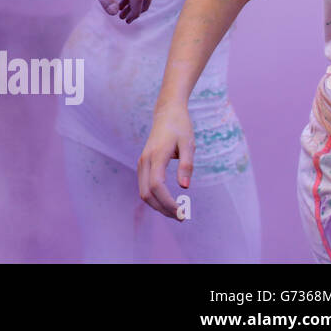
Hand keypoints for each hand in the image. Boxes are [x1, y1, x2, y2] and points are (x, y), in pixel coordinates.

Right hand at [138, 103, 194, 218]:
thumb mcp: (189, 144)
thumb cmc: (180, 127)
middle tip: (182, 217)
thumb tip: (185, 187)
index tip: (182, 213)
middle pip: (146, 193)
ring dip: (158, 205)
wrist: (167, 113)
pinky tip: (168, 202)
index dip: (168, 203)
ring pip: (143, 192)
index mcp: (156, 155)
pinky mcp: (143, 164)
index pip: (156, 186)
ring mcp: (142, 162)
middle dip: (163, 209)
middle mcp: (145, 160)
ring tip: (176, 212)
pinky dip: (154, 198)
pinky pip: (144, 186)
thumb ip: (186, 165)